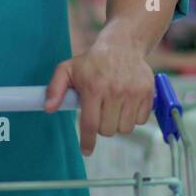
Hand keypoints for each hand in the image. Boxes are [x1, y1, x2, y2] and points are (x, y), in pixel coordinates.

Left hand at [43, 31, 154, 155]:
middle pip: (108, 130)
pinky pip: (140, 120)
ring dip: (118, 123)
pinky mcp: (147, 93)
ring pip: (125, 128)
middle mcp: (115, 91)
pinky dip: (133, 118)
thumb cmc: (92, 62)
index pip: (91, 124)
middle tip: (100, 112)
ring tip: (113, 108)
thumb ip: (55, 89)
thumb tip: (48, 108)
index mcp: (94, 87)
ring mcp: (133, 92)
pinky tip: (126, 104)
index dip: (87, 141)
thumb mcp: (67, 69)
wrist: (123, 45)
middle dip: (101, 126)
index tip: (86, 151)